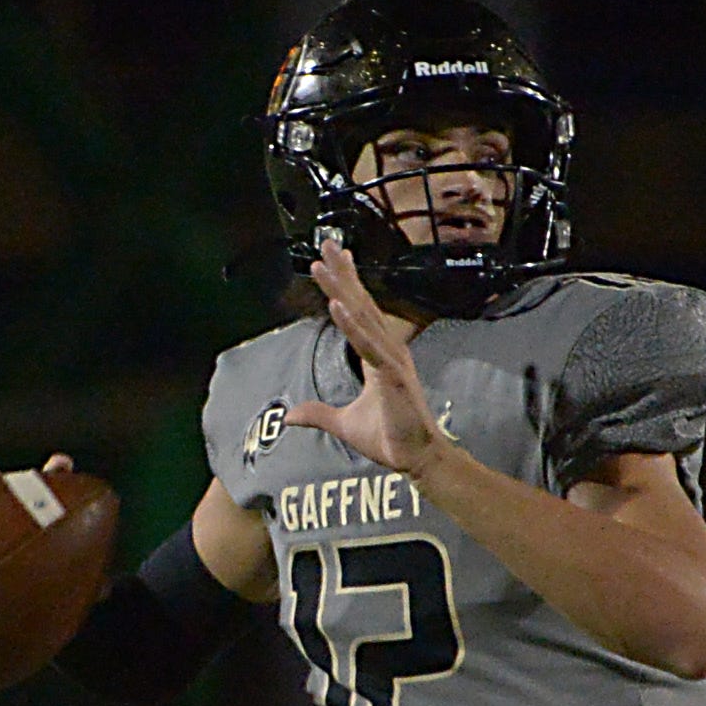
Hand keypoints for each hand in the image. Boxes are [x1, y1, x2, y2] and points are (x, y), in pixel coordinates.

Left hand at [282, 241, 456, 482]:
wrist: (416, 460)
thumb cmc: (390, 439)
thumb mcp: (343, 425)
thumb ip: (318, 415)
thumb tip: (289, 417)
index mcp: (379, 356)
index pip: (360, 312)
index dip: (346, 284)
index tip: (333, 259)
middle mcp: (387, 351)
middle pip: (361, 304)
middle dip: (343, 274)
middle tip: (326, 244)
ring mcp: (391, 361)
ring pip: (362, 318)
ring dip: (341, 290)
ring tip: (322, 266)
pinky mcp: (393, 376)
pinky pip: (368, 346)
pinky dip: (352, 325)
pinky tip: (337, 305)